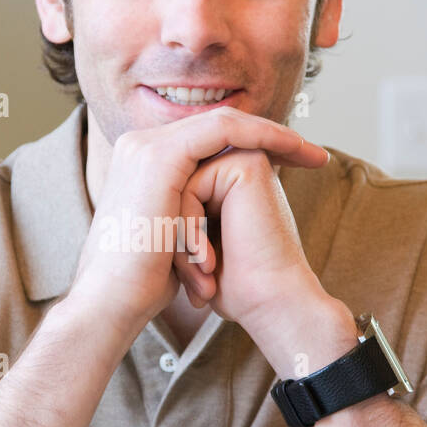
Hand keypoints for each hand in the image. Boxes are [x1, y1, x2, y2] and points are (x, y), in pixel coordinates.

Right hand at [68, 107, 327, 335]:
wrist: (112, 303)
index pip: (206, 142)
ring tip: (313, 155)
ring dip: (273, 135)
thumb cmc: (143, 285)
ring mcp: (146, 147)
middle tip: (314, 155)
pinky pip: (224, 129)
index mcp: (142, 164)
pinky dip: (262, 136)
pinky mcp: (160, 155)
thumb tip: (217, 225)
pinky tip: (292, 148)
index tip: (294, 164)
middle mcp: (140, 147)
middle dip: (271, 137)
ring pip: (224, 123)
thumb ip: (193, 215)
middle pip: (217, 127)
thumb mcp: (175, 238)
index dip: (251, 146)